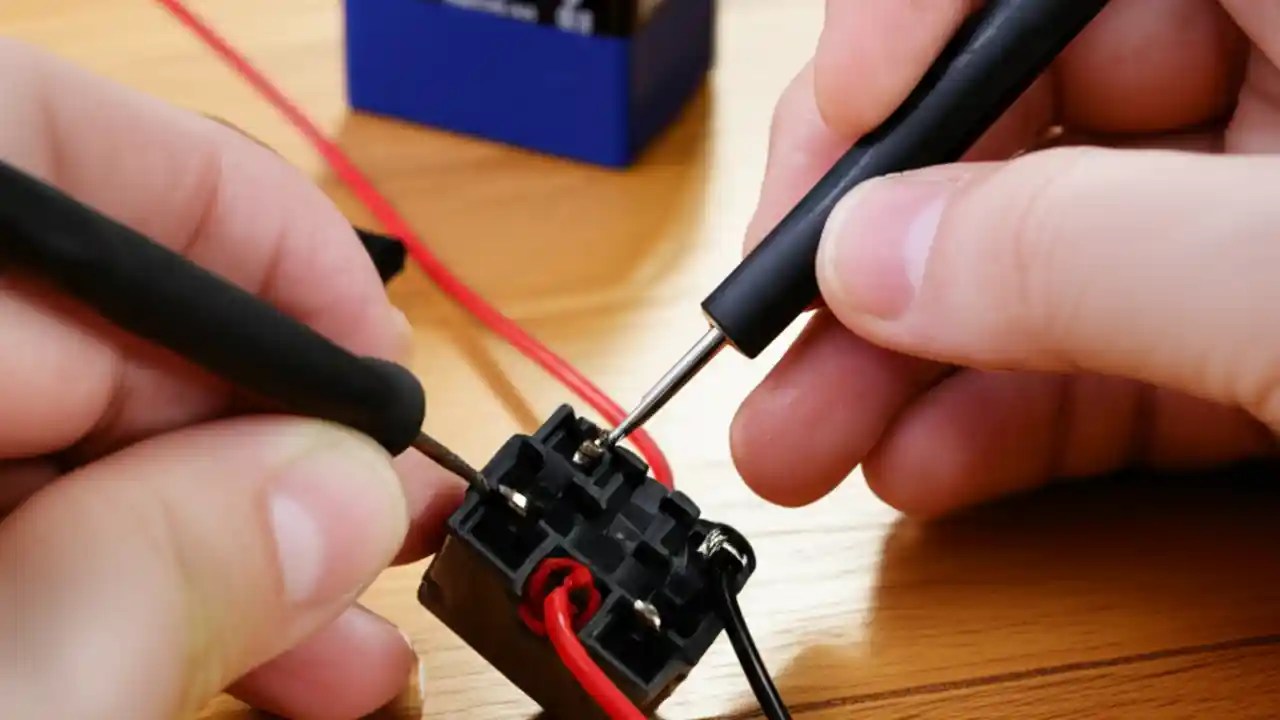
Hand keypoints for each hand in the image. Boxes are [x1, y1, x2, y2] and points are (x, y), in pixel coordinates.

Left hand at [0, 41, 461, 717]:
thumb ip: (153, 580)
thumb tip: (335, 492)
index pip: (40, 148)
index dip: (242, 235)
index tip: (375, 358)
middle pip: (75, 300)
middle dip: (256, 414)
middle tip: (379, 507)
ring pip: (66, 421)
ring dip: (225, 518)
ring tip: (344, 624)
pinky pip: (31, 513)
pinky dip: (146, 577)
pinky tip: (258, 646)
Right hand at [732, 0, 1277, 516]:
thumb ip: (1080, 249)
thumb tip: (876, 260)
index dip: (920, 20)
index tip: (848, 113)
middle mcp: (1278, 85)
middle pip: (1020, 109)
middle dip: (879, 231)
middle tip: (782, 315)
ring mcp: (1259, 225)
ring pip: (1045, 257)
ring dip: (907, 357)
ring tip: (804, 435)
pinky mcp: (1260, 347)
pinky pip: (1112, 359)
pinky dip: (1008, 419)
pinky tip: (923, 461)